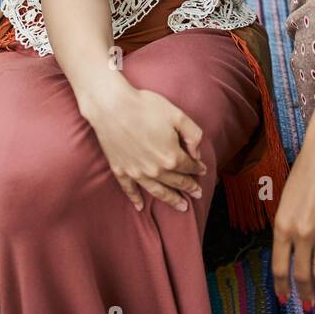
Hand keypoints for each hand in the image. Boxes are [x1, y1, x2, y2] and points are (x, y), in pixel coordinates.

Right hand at [88, 85, 208, 213]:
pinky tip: (140, 206)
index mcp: (171, 156)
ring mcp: (136, 172)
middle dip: (189, 188)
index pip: (189, 166)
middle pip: (176, 182)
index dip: (198, 168)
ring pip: (157, 191)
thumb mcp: (177, 115)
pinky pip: (130, 190)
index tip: (203, 170)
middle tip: (198, 194)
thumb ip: (193, 135)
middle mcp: (155, 170)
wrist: (112, 106)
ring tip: (181, 206)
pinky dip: (135, 199)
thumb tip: (196, 154)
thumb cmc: (146, 107)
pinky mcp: (120, 170)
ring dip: (170, 200)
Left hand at [271, 127, 314, 310]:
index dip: (282, 287)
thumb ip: (287, 226)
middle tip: (306, 301)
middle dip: (303, 292)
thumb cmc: (306, 170)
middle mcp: (301, 233)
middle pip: (301, 274)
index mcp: (282, 225)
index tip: (284, 298)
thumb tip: (291, 251)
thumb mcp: (286, 200)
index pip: (279, 267)